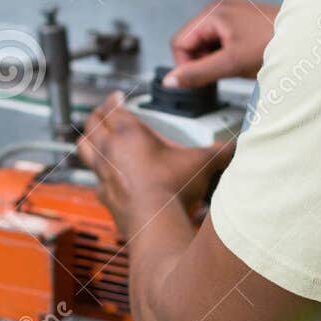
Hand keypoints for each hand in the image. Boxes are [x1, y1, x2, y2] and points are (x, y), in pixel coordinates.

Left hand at [76, 92, 234, 237]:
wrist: (157, 225)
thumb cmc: (173, 189)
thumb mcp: (203, 163)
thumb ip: (221, 150)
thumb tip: (236, 146)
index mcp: (129, 134)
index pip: (112, 107)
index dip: (113, 99)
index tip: (116, 96)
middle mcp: (110, 151)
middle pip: (91, 124)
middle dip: (97, 115)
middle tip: (104, 113)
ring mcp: (104, 175)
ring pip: (84, 149)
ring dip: (89, 141)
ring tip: (95, 139)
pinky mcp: (106, 197)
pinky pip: (96, 182)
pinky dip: (100, 177)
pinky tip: (108, 179)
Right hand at [166, 0, 278, 87]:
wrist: (309, 37)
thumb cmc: (275, 44)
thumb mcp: (231, 64)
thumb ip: (198, 73)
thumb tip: (170, 81)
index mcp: (212, 13)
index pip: (179, 43)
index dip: (186, 66)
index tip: (202, 80)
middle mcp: (218, 9)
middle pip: (192, 43)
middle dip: (202, 62)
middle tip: (223, 73)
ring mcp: (231, 14)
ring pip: (208, 44)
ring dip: (216, 60)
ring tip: (237, 66)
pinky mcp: (242, 21)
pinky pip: (222, 41)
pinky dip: (227, 54)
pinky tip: (244, 60)